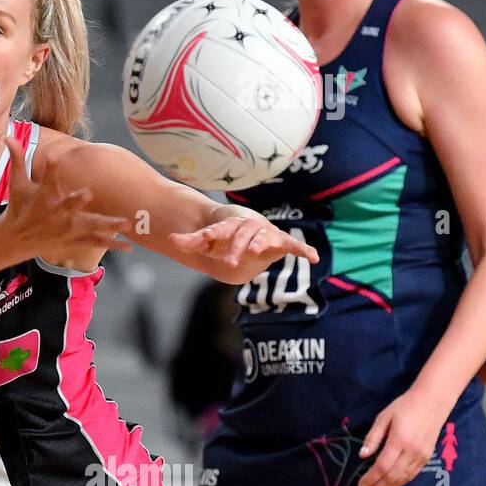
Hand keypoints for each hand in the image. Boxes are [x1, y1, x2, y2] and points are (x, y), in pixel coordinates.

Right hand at [0, 135, 132, 258]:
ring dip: (107, 225)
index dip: (49, 168)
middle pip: (68, 206)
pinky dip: (111, 244)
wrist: (17, 240)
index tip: (53, 156)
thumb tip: (8, 137)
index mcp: (42, 199)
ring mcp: (65, 229)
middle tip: (87, 193)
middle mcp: (54, 214)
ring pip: (88, 226)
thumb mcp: (16, 184)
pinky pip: (94, 242)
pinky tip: (128, 246)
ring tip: (126, 223)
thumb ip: (17, 160)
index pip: (46, 180)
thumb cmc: (20, 207)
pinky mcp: (72, 240)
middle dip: (75, 200)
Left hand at [169, 206, 318, 268]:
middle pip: (243, 233)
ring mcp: (266, 233)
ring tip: (257, 251)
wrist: (244, 238)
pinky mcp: (281, 243)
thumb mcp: (205, 241)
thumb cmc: (223, 238)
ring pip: (265, 236)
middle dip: (237, 246)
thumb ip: (190, 241)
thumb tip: (170, 239)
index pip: (221, 228)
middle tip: (229, 261)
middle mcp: (250, 226)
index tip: (206, 239)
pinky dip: (304, 250)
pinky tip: (314, 258)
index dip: (214, 233)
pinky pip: (294, 245)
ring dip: (262, 243)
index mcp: (230, 224)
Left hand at [357, 388, 451, 485]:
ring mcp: (421, 456)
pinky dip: (400, 483)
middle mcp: (412, 452)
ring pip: (403, 478)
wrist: (432, 402)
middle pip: (392, 476)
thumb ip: (373, 437)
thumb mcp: (383, 418)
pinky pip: (412, 475)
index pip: (382, 467)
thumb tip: (362, 456)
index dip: (370, 479)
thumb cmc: (404, 407)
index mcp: (399, 441)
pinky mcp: (427, 457)